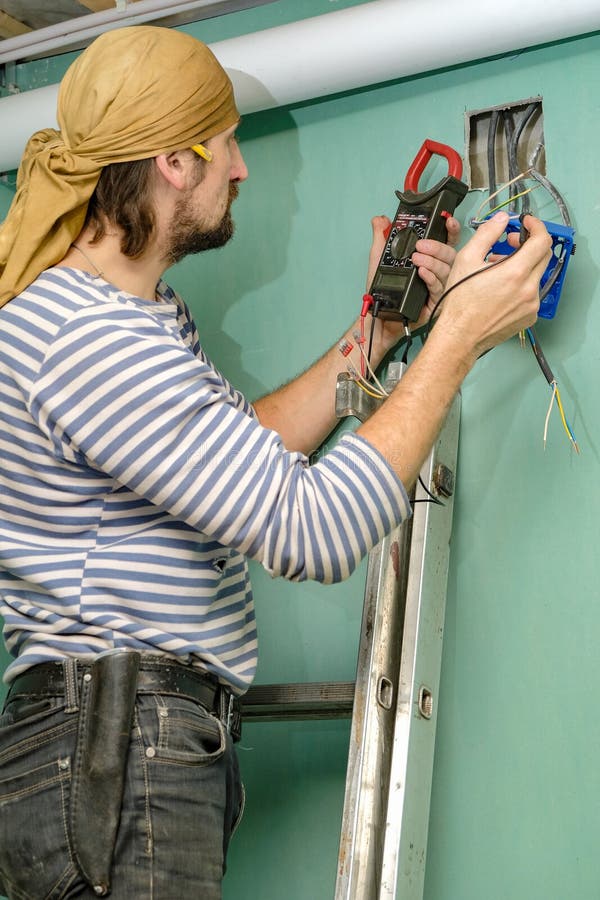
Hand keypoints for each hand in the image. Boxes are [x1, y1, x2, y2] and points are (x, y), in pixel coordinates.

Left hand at [364, 214, 460, 354]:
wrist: (378, 313)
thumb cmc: (383, 289)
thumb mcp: (379, 258)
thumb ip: (381, 236)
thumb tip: (379, 219)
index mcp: (430, 259)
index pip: (447, 241)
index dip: (451, 230)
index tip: (447, 220)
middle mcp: (437, 272)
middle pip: (450, 255)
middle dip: (437, 247)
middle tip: (421, 246)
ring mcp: (438, 287)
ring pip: (446, 271)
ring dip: (432, 262)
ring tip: (416, 259)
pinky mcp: (435, 303)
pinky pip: (438, 288)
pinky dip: (430, 278)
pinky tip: (421, 273)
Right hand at [437, 212, 551, 358]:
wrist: (460, 336)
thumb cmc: (459, 303)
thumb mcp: (466, 259)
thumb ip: (487, 234)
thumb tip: (501, 220)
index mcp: (515, 273)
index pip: (542, 240)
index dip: (536, 226)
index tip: (527, 224)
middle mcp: (528, 289)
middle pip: (543, 255)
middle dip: (529, 244)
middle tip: (510, 243)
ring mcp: (531, 305)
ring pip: (536, 275)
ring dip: (522, 266)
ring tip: (498, 270)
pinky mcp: (529, 317)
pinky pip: (532, 293)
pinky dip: (521, 285)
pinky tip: (501, 289)